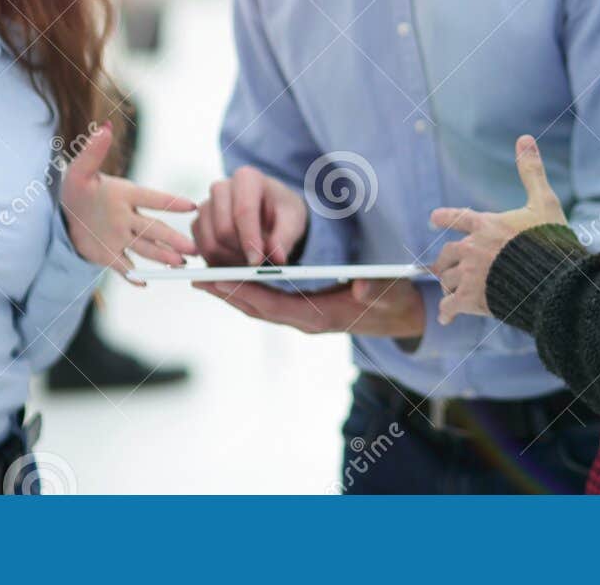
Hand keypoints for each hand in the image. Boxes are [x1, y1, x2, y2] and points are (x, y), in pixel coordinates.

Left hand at [60, 123, 197, 282]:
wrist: (64, 216)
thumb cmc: (77, 190)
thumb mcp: (80, 170)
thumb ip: (93, 151)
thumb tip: (104, 127)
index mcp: (126, 195)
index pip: (151, 197)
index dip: (170, 202)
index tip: (191, 206)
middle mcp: (128, 218)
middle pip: (154, 228)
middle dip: (174, 239)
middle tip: (193, 248)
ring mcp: (121, 238)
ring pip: (145, 248)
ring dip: (162, 256)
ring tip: (180, 265)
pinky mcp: (110, 255)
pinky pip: (123, 266)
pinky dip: (132, 275)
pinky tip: (144, 283)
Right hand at [192, 166, 308, 266]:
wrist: (271, 211)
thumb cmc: (282, 211)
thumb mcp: (293, 221)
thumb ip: (285, 238)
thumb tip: (277, 259)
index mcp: (246, 178)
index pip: (243, 211)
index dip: (250, 240)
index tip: (257, 262)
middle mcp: (221, 188)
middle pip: (223, 230)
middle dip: (241, 253)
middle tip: (258, 266)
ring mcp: (206, 205)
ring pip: (210, 243)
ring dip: (230, 261)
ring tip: (251, 263)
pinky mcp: (198, 224)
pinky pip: (202, 250)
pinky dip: (219, 263)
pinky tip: (238, 261)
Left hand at [195, 278, 424, 337]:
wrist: (401, 317)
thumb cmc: (394, 301)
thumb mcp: (390, 292)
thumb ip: (376, 289)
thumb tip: (362, 287)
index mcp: (321, 316)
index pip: (273, 306)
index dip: (244, 293)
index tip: (218, 280)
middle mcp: (306, 320)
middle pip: (258, 309)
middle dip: (228, 294)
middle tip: (197, 279)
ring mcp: (304, 318)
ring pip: (260, 308)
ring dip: (233, 294)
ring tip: (206, 279)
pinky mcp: (304, 312)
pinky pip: (269, 304)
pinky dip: (249, 293)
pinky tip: (235, 280)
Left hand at [429, 135, 565, 324]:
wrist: (554, 280)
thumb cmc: (551, 241)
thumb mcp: (544, 202)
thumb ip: (531, 172)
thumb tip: (524, 138)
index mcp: (485, 224)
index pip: (456, 217)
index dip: (444, 217)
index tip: (433, 218)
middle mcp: (472, 247)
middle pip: (447, 254)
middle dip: (446, 261)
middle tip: (445, 268)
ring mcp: (470, 274)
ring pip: (447, 280)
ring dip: (449, 285)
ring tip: (452, 292)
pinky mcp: (472, 299)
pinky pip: (450, 305)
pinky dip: (447, 311)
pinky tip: (446, 316)